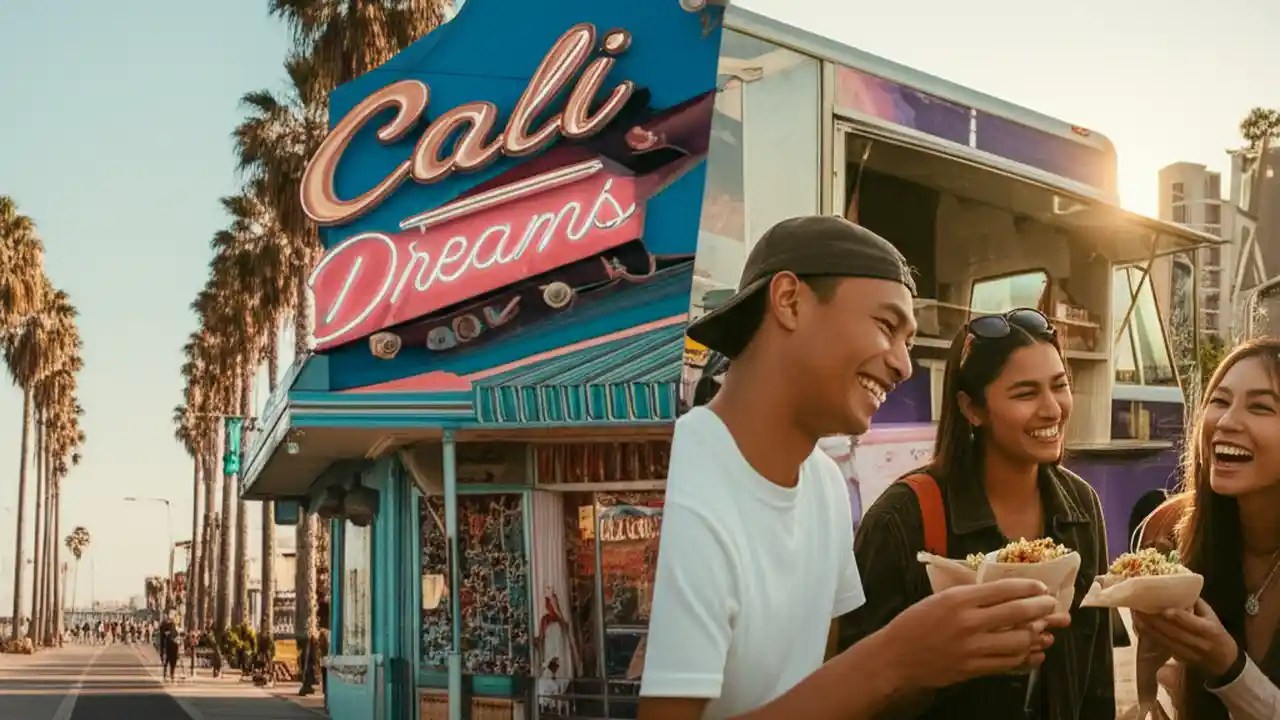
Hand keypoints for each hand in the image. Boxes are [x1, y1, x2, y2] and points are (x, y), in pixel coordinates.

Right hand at [883, 579, 1058, 689]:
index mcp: (958, 599)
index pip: (1004, 589)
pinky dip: (1026, 657)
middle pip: (1018, 613)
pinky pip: (1008, 663)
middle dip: (1042, 608)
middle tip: (1052, 606)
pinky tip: (1033, 653)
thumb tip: (1004, 595)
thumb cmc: (915, 623)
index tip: (1041, 587)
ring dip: (1037, 635)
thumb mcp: (939, 600)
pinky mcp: (973, 669)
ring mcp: (972, 648)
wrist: (896, 656)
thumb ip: (969, 597)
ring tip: (1045, 631)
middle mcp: (968, 622)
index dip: (1029, 587)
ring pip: (1019, 641)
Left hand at [1132, 599, 1237, 676]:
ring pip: (1164, 640)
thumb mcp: (1211, 616)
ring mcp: (1188, 652)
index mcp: (1208, 630)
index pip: (1191, 623)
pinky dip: (1149, 635)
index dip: (1177, 616)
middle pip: (1173, 632)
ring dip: (1147, 627)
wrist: (1225, 661)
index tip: (1163, 609)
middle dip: (1153, 619)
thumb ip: (1195, 603)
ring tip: (1135, 614)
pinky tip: (1139, 626)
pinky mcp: (1180, 658)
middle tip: (1138, 606)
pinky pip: (1162, 646)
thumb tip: (1177, 586)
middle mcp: (1198, 642)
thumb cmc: (1217, 632)